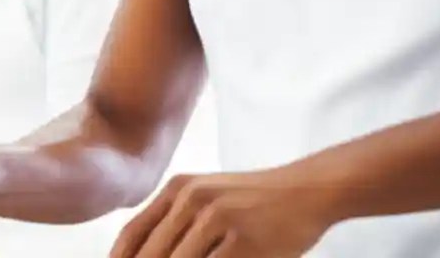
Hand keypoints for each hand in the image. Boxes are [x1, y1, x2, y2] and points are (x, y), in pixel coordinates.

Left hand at [109, 169, 336, 256]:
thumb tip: (139, 251)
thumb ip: (174, 222)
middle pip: (152, 255)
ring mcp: (218, 220)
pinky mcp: (244, 242)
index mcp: (178, 189)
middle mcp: (192, 200)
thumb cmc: (252, 201)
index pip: (133, 234)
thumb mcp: (206, 196)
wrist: (306, 191)